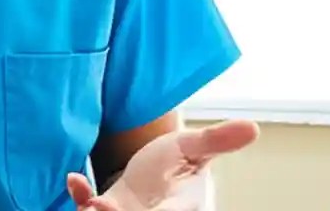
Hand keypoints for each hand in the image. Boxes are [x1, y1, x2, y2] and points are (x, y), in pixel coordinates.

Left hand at [66, 120, 258, 210]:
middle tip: (103, 207)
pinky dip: (80, 199)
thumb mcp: (196, 146)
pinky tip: (76, 180)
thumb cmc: (180, 160)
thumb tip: (252, 127)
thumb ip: (217, 140)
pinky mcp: (107, 210)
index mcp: (182, 206)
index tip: (152, 210)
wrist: (156, 166)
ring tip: (92, 201)